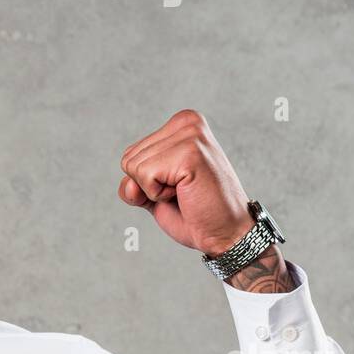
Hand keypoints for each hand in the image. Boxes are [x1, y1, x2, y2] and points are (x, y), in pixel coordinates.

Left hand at [118, 109, 254, 255]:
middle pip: (128, 159)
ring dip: (155, 191)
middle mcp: (186, 121)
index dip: (146, 182)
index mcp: (181, 123)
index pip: (130, 154)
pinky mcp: (190, 152)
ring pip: (134, 167)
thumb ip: (133, 184)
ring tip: (186, 191)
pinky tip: (186, 192)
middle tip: (183, 192)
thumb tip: (129, 184)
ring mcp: (190, 134)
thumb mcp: (154, 195)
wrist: (225, 232)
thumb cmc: (194, 213)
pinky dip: (159, 195)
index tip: (177, 186)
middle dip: (149, 186)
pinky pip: (144, 177)